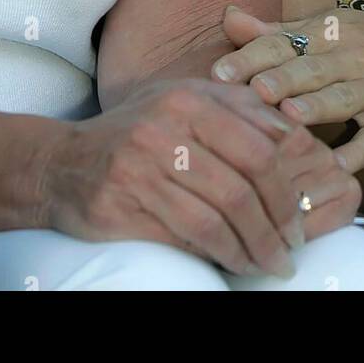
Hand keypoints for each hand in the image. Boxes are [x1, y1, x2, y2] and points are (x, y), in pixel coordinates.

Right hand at [37, 78, 359, 275]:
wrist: (62, 162)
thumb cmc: (138, 132)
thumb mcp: (184, 102)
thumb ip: (237, 109)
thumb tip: (295, 133)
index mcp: (188, 98)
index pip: (259, 147)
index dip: (287, 189)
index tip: (301, 217)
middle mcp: (164, 126)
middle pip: (241, 186)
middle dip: (276, 225)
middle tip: (292, 249)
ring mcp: (140, 165)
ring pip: (216, 217)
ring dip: (252, 249)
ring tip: (269, 264)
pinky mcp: (121, 202)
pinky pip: (184, 235)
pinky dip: (219, 254)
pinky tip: (234, 263)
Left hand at [211, 6, 363, 173]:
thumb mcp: (333, 27)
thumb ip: (279, 30)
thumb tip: (228, 18)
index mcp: (329, 35)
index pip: (285, 42)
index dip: (252, 57)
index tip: (218, 74)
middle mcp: (351, 59)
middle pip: (309, 69)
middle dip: (278, 80)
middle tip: (247, 92)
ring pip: (342, 98)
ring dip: (316, 107)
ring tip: (288, 117)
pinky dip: (361, 150)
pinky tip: (341, 167)